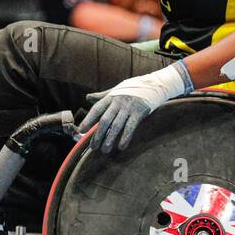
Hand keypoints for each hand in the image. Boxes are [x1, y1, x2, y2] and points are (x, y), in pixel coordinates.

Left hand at [78, 60, 192, 151]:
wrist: (154, 84)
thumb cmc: (132, 88)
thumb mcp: (115, 90)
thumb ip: (101, 96)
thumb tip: (87, 97)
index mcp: (110, 97)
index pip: (96, 109)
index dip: (88, 120)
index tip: (81, 130)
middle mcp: (118, 102)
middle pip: (105, 121)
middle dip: (97, 135)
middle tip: (93, 147)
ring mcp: (129, 108)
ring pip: (116, 126)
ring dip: (109, 139)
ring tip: (104, 150)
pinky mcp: (139, 113)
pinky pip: (130, 128)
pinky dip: (125, 138)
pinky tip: (120, 147)